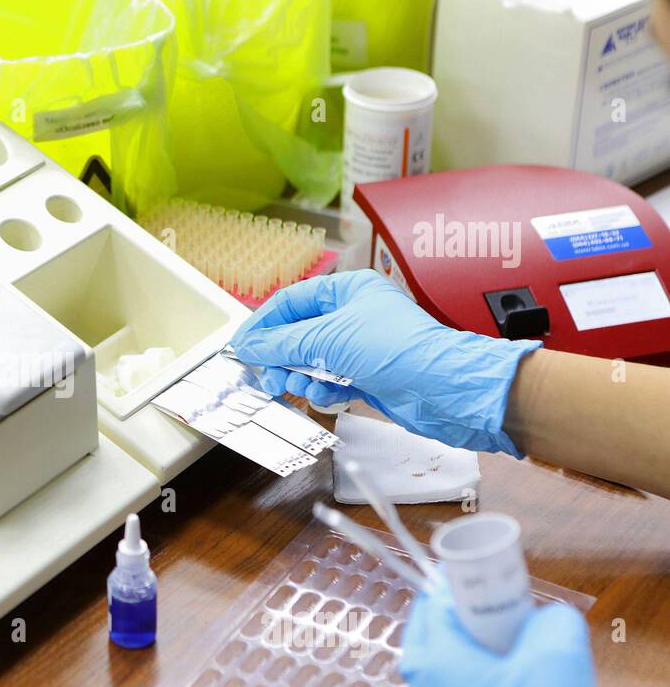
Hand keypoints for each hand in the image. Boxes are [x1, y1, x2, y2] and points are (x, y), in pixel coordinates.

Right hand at [228, 270, 540, 455]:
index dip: (263, 324)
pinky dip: (321, 389)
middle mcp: (353, 315)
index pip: (291, 301)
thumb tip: (250, 346)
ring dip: (300, 375)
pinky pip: (330, 380)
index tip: (242, 347)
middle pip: (299, 333)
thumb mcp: (330, 339)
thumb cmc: (400, 350)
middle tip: (268, 376)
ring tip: (297, 386)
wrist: (444, 390)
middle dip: (281, 356)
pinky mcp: (368, 376)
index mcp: (348, 290)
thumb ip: (284, 343)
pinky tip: (324, 395)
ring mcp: (361, 347)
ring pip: (312, 360)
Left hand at [401, 585, 617, 686]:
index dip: (463, 592)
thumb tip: (545, 617)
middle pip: (427, 642)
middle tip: (492, 622)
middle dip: (455, 626)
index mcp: (436, 663)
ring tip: (504, 667)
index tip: (489, 589)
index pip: (434, 606)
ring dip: (463, 668)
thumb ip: (550, 620)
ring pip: (437, 682)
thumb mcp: (560, 658)